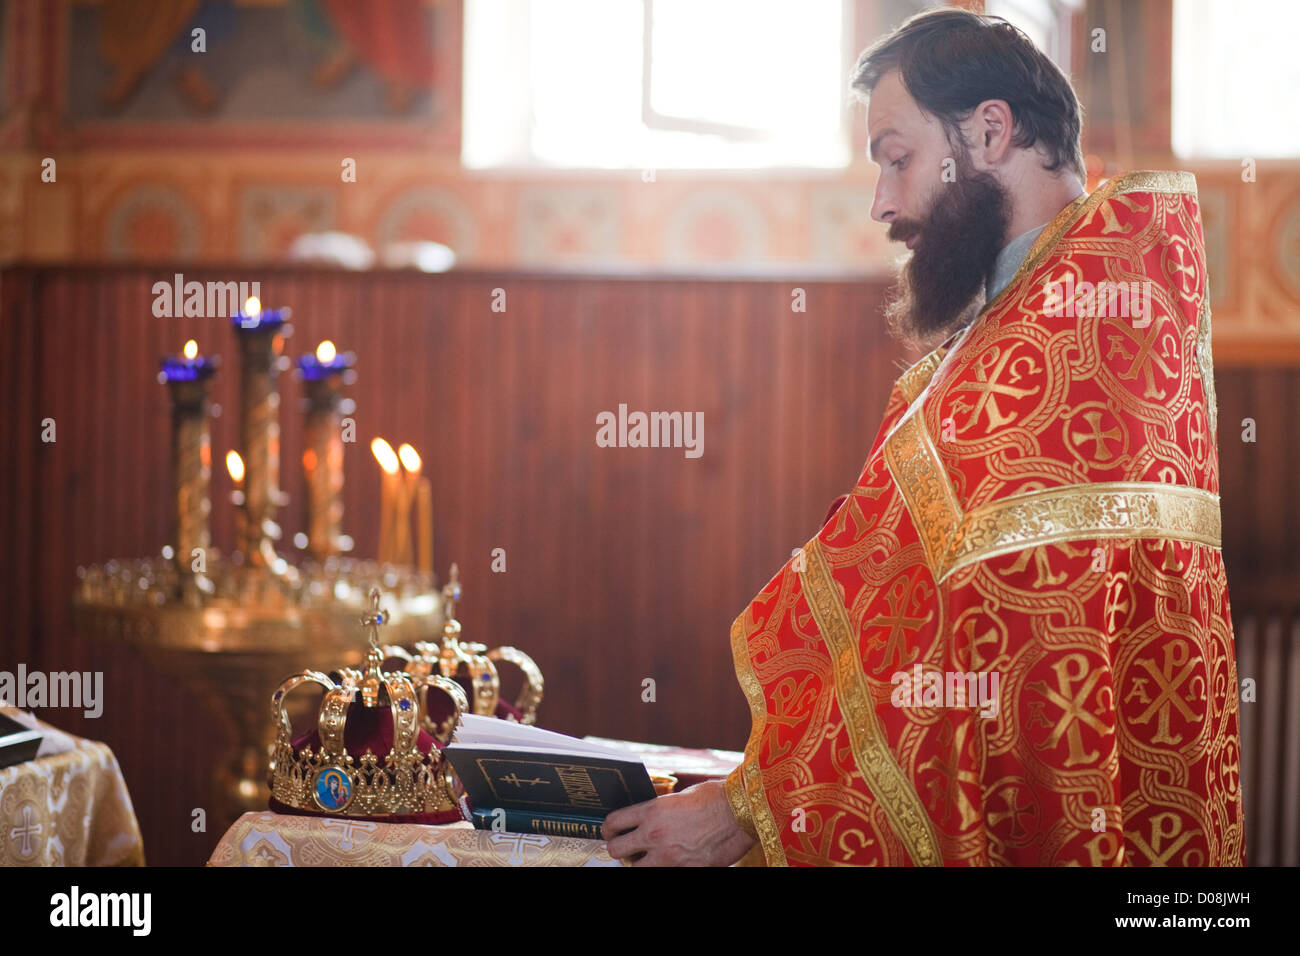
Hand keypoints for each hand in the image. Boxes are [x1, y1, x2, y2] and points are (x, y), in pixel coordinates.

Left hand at [602, 780, 757, 865]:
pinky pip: (664, 873)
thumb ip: (659, 809)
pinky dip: (662, 868)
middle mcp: (655, 835)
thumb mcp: (680, 796)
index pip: (613, 823)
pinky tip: (670, 860)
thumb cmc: (716, 798)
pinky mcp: (686, 870)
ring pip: (635, 869)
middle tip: (623, 846)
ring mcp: (669, 858)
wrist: (743, 813)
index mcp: (652, 811)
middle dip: (617, 848)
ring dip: (637, 863)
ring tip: (645, 857)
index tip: (609, 830)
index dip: (607, 828)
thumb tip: (645, 817)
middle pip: (617, 850)